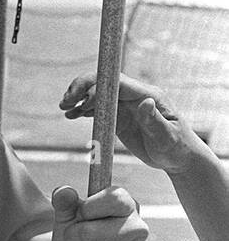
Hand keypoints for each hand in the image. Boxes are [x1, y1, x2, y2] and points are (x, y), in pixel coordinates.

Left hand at [52, 184, 146, 240]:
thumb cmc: (78, 237)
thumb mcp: (68, 217)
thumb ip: (64, 202)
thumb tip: (63, 192)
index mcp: (126, 206)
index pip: (113, 199)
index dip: (88, 209)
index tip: (80, 215)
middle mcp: (138, 228)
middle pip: (93, 231)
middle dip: (72, 239)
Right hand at [60, 73, 201, 174]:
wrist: (178, 158)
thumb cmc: (177, 147)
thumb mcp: (167, 137)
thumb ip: (155, 120)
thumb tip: (146, 102)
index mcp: (147, 95)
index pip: (118, 83)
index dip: (98, 88)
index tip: (83, 101)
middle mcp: (135, 96)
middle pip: (104, 83)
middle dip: (82, 87)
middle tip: (65, 101)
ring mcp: (125, 106)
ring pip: (98, 94)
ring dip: (79, 97)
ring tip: (63, 107)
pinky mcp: (119, 118)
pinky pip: (98, 109)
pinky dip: (83, 110)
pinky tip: (71, 115)